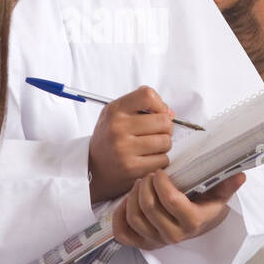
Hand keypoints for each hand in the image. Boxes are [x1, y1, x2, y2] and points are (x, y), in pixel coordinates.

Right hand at [88, 86, 173, 201]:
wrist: (94, 167)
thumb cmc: (109, 139)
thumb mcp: (116, 114)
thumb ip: (140, 106)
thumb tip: (170, 113)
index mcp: (114, 110)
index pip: (147, 95)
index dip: (160, 104)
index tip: (159, 113)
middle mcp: (117, 127)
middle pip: (163, 121)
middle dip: (166, 128)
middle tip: (157, 133)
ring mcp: (124, 148)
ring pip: (166, 142)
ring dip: (163, 145)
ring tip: (151, 147)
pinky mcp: (131, 167)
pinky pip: (162, 160)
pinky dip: (160, 160)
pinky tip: (148, 159)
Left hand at [111, 170, 244, 250]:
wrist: (197, 224)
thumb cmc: (205, 204)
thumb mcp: (218, 193)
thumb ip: (227, 184)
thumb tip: (240, 175)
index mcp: (193, 222)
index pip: (171, 201)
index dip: (161, 183)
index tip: (161, 171)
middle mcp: (174, 235)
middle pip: (149, 208)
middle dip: (145, 186)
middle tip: (148, 175)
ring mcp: (156, 241)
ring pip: (134, 218)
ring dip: (132, 196)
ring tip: (139, 183)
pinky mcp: (142, 244)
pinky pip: (123, 233)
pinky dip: (119, 216)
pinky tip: (126, 200)